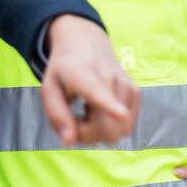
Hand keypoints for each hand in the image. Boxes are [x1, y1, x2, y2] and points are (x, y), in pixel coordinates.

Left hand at [41, 14, 140, 144]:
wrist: (86, 44)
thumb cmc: (64, 71)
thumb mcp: (49, 90)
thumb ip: (57, 116)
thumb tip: (70, 142)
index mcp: (81, 74)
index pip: (97, 91)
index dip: (110, 105)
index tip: (121, 114)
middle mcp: (110, 77)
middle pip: (107, 126)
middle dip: (87, 134)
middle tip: (74, 119)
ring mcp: (127, 85)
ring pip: (119, 131)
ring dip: (98, 131)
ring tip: (87, 111)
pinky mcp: (137, 93)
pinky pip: (126, 128)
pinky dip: (111, 127)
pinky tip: (100, 112)